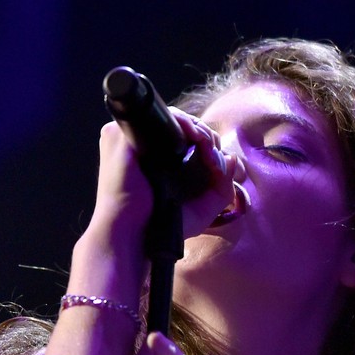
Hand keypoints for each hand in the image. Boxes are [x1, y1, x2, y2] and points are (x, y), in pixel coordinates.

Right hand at [75, 111, 244, 284]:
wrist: (133, 237)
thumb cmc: (162, 227)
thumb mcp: (201, 210)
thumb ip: (221, 188)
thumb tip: (232, 159)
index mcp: (155, 160)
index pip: (186, 137)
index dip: (207, 144)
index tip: (217, 165)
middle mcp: (142, 145)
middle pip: (181, 125)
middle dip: (206, 137)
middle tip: (214, 159)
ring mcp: (129, 138)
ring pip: (172, 117)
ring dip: (197, 129)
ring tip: (207, 147)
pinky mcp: (122, 136)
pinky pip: (157, 117)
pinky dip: (181, 122)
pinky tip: (195, 137)